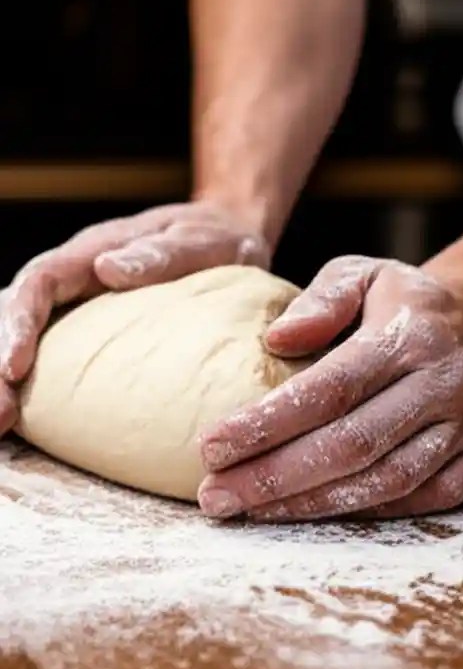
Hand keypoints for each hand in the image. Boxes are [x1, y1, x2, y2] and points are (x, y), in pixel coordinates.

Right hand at [0, 201, 270, 435]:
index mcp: (92, 252)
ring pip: (21, 337)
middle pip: (14, 316)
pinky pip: (52, 355)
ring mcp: (79, 305)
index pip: (39, 282)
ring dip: (6, 382)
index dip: (18, 323)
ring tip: (2, 427)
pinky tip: (24, 424)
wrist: (234, 241)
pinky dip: (34, 386)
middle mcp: (75, 278)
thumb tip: (108, 269)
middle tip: (0, 418)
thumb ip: (162, 254)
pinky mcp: (90, 330)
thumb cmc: (218, 241)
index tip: (15, 368)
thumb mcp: (201, 242)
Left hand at [195, 255, 462, 521]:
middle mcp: (448, 383)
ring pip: (390, 480)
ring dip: (315, 504)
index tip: (210, 447)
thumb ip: (321, 299)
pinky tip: (319, 511)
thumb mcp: (362, 273)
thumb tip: (276, 341)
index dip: (269, 423)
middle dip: (277, 476)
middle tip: (216, 496)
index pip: (333, 389)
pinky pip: (427, 497)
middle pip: (355, 444)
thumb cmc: (402, 302)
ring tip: (252, 511)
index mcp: (412, 336)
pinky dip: (372, 511)